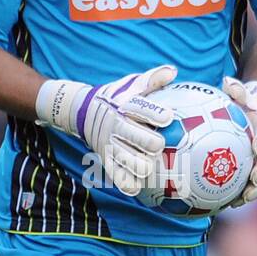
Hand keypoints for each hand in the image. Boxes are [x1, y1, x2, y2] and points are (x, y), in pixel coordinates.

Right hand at [36, 65, 176, 195]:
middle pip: (141, 139)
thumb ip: (152, 79)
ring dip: (144, 164)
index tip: (168, 118)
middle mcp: (117, 126)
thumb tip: (172, 71)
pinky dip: (129, 183)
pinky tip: (138, 184)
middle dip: (154, 142)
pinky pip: (118, 177)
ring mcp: (110, 145)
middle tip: (159, 143)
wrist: (83, 111)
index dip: (156, 115)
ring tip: (150, 163)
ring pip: (132, 161)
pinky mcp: (106, 160)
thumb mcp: (131, 85)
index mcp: (125, 106)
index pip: (141, 109)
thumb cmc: (116, 97)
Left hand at [221, 76, 256, 207]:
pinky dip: (243, 195)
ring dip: (256, 189)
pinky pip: (250, 184)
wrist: (253, 112)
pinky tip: (230, 205)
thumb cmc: (243, 102)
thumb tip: (227, 81)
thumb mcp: (240, 93)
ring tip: (244, 199)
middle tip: (254, 179)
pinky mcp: (254, 169)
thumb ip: (237, 89)